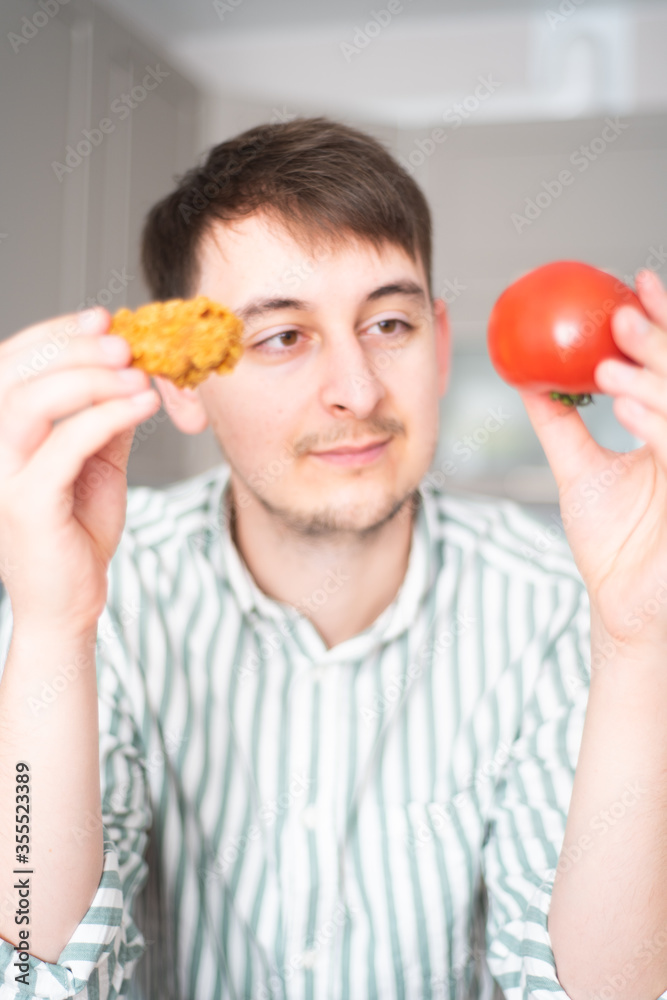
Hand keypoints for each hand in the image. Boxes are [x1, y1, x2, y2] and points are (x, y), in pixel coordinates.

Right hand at [0, 308, 159, 636]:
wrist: (70, 602)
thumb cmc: (76, 530)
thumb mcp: (96, 459)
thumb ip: (103, 416)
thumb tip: (132, 368)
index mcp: (0, 431)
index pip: (12, 362)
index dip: (55, 333)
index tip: (103, 318)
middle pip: (16, 373)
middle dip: (74, 348)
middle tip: (125, 342)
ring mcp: (1, 475)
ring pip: (30, 402)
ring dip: (90, 378)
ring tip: (138, 374)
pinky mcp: (25, 504)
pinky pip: (65, 445)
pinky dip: (107, 417)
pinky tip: (142, 406)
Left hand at [519, 269, 666, 649]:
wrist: (621, 605)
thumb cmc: (612, 544)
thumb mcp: (577, 470)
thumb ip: (559, 424)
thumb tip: (527, 380)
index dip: (663, 322)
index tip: (634, 283)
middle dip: (660, 340)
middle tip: (620, 314)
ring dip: (651, 378)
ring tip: (606, 367)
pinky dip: (656, 420)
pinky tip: (625, 405)